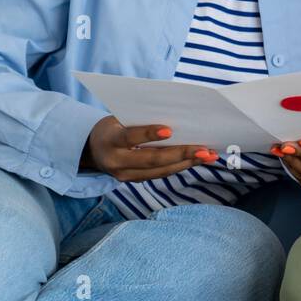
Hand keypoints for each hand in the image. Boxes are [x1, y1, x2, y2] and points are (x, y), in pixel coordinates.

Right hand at [80, 115, 217, 181]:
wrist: (92, 149)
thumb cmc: (112, 127)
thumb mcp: (118, 119)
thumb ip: (140, 120)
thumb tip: (175, 119)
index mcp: (110, 141)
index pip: (130, 137)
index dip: (148, 134)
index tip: (169, 130)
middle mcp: (116, 162)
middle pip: (151, 160)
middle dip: (181, 154)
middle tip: (204, 149)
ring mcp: (126, 176)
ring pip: (160, 171)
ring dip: (187, 163)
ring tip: (208, 155)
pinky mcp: (135, 181)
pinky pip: (160, 174)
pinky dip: (180, 166)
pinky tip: (197, 160)